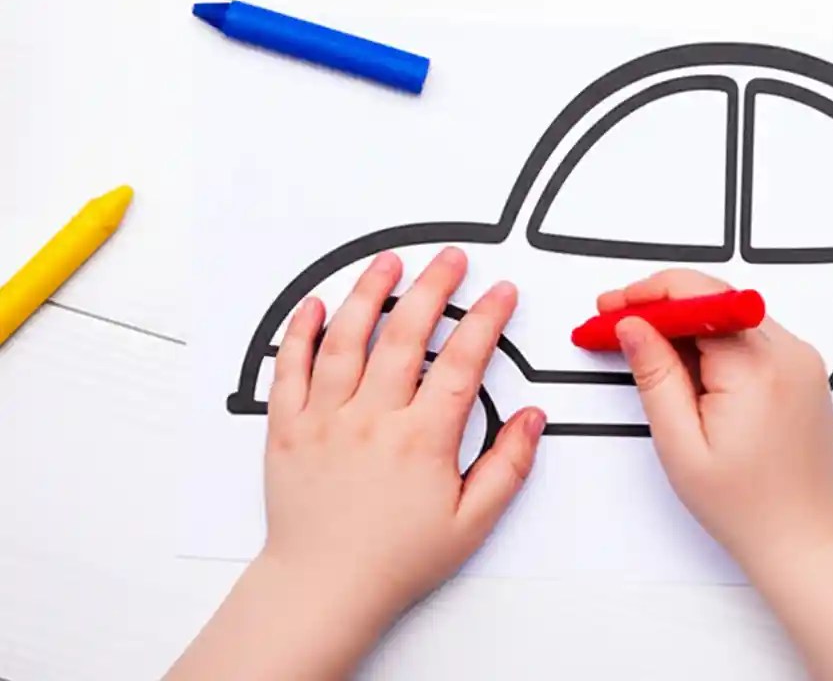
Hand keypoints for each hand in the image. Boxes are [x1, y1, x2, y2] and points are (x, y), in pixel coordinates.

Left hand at [263, 247, 544, 618]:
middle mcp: (372, 421)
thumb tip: (530, 420)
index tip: (501, 294)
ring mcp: (325, 420)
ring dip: (370, 293)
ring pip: (346, 339)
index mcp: (421, 441)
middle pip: (405, 335)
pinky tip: (317, 305)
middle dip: (433, 287)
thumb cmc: (394, 560)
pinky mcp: (288, 428)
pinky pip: (290, 368)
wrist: (323, 588)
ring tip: (389, 262)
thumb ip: (507, 467)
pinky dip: (301, 331)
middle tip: (450, 259)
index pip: (462, 362)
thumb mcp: (471, 523)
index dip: (486, 320)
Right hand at [598, 270, 832, 575]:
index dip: (644, 296)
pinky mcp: (802, 370)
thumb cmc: (750, 508)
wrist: (806, 538)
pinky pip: (750, 336)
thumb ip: (655, 376)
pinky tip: (687, 369)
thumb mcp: (682, 445)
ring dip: (684, 324)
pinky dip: (714, 341)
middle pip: (712, 298)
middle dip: (658, 306)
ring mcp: (800, 359)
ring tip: (646, 354)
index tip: (610, 309)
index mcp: (756, 369)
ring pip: (729, 315)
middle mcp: (787, 353)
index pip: (694, 296)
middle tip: (614, 326)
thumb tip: (633, 327)